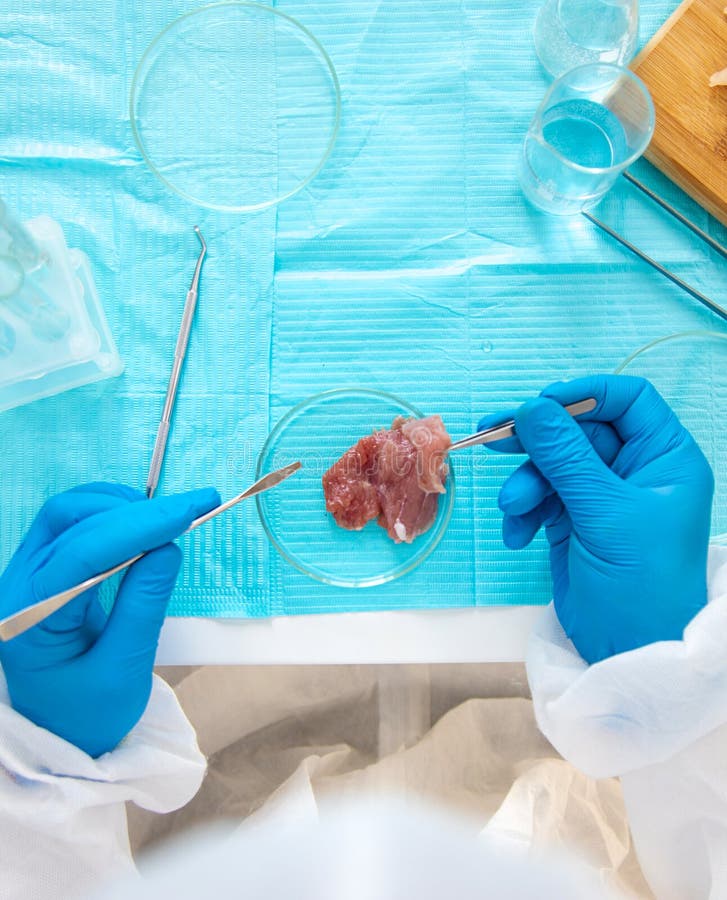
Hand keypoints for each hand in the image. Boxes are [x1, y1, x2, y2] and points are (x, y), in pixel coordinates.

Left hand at [0, 482, 219, 755]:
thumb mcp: (123, 671)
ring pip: (68, 513)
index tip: (189, 511)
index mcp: (28, 619)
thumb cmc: (89, 712)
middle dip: (137, 511)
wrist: (62, 729)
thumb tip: (168, 547)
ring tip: (168, 518)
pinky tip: (141, 523)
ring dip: (120, 506)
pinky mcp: (40, 569)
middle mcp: (15, 587)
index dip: (138, 525)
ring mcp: (24, 574)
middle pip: (71, 521)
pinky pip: (71, 523)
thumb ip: (143, 607)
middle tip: (193, 507)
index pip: (81, 552)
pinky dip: (110, 513)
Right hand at [478, 376, 713, 663]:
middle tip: (492, 436)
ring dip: (526, 484)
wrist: (628, 650)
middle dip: (538, 441)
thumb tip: (531, 408)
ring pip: (552, 464)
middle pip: (579, 430)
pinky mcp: (572, 520)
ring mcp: (600, 495)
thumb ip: (566, 457)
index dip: (585, 394)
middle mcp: (634, 470)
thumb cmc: (641, 581)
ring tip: (514, 509)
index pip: (628, 400)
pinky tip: (519, 535)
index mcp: (664, 457)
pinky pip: (540, 497)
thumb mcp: (605, 512)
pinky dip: (524, 512)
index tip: (541, 403)